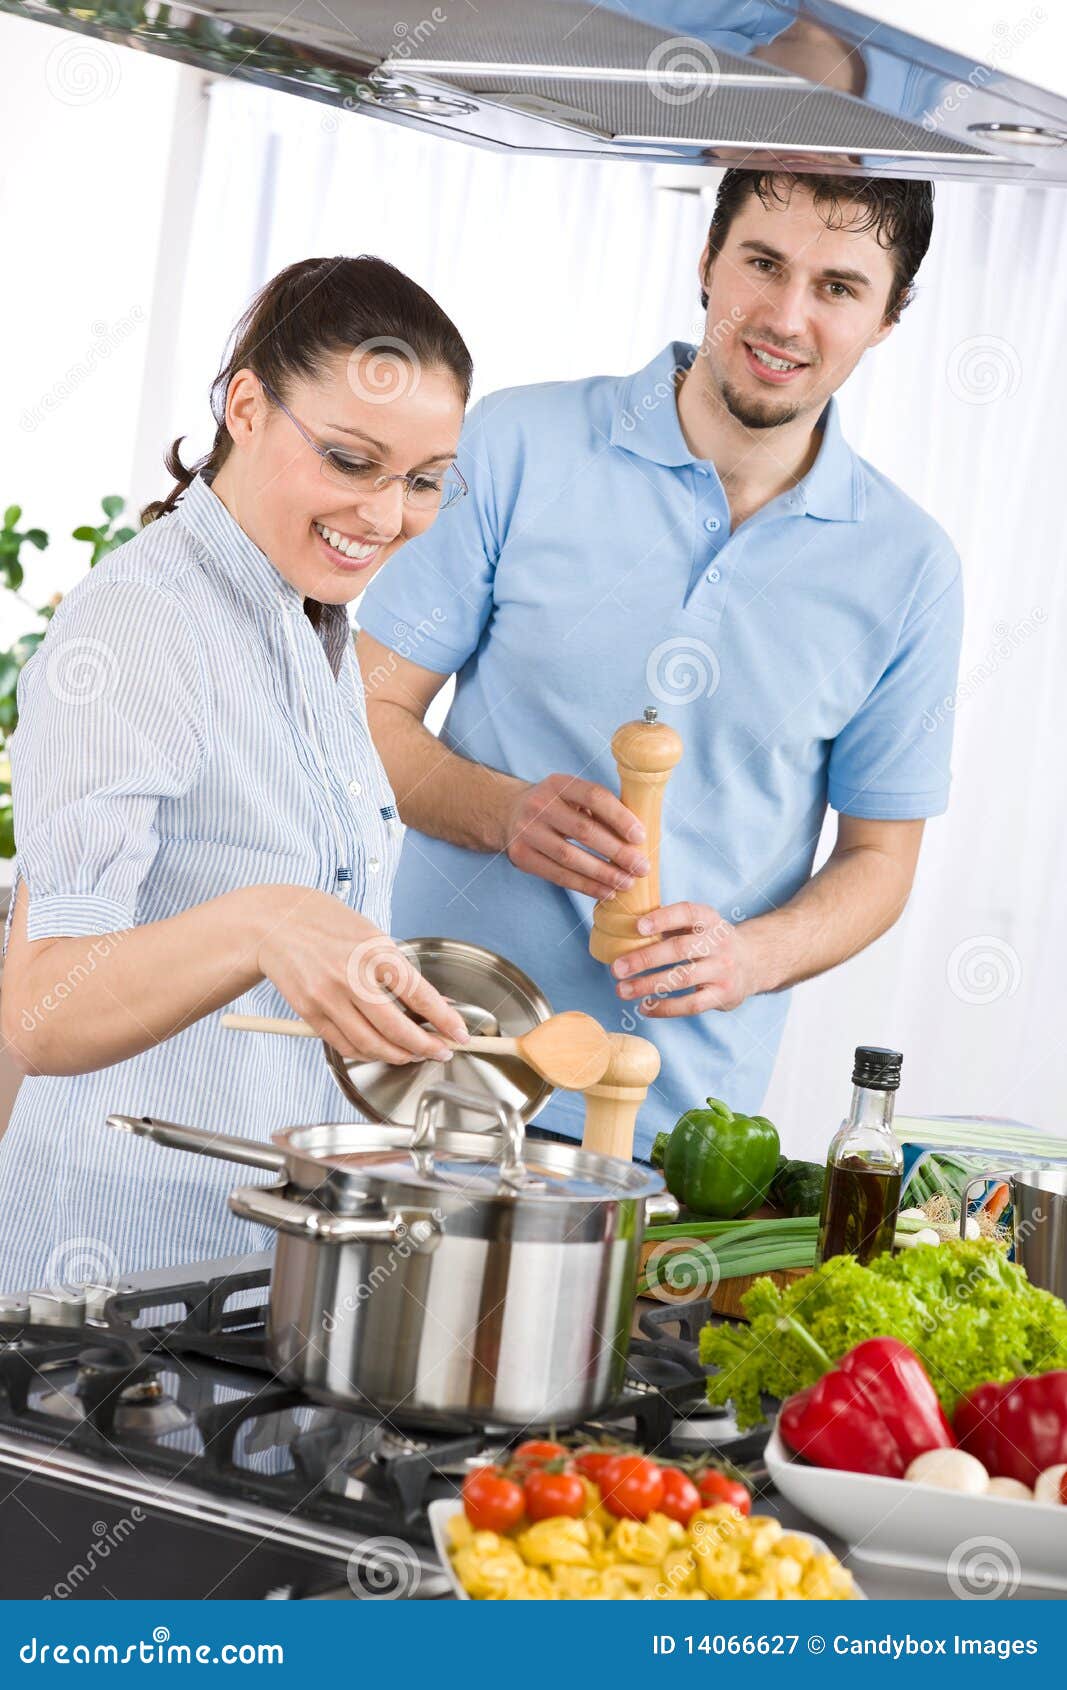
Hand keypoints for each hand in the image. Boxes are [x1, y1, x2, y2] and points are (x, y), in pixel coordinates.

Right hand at [255, 888, 469, 1064]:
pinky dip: (367, 1053)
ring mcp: (328, 998)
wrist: (278, 922)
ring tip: (413, 1054)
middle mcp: (352, 977)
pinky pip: (344, 1045)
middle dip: (426, 1048)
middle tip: (440, 1052)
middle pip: (397, 1030)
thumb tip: (435, 1003)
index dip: (445, 1021)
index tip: (460, 1035)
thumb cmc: (329, 924)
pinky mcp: (309, 1013)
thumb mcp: (373, 936)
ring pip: (371, 1045)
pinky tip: (381, 1050)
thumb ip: (401, 971)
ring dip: (398, 1056)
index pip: (420, 995)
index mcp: (375, 952)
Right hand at [504, 774, 648, 899]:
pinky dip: (585, 886)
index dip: (620, 818)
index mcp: (558, 783)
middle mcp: (539, 805)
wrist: (509, 813)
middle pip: (584, 831)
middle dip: (617, 852)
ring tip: (627, 883)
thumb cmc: (557, 806)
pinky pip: (558, 876)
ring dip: (604, 874)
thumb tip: (639, 839)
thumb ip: (601, 810)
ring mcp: (527, 831)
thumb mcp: (574, 796)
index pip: (594, 797)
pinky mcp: (521, 856)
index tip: (641, 837)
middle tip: (642, 868)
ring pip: (570, 858)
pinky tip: (606, 892)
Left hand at [609, 901, 758, 1016]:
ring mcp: (722, 970)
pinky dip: (665, 1008)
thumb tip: (622, 927)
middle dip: (645, 959)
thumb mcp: (699, 925)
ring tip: (622, 990)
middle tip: (616, 968)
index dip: (663, 918)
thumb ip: (670, 924)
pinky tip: (644, 1007)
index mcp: (710, 919)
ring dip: (648, 985)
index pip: (688, 913)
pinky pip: (691, 1004)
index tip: (637, 926)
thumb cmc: (709, 942)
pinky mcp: (723, 994)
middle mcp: (719, 942)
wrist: (753, 963)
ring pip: (683, 978)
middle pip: (680, 949)